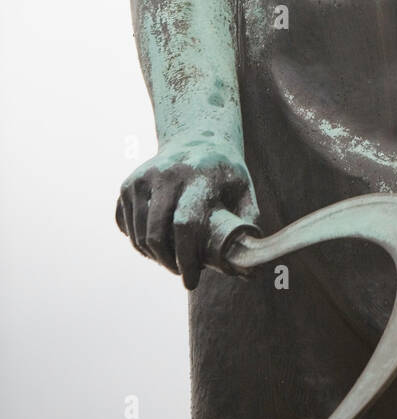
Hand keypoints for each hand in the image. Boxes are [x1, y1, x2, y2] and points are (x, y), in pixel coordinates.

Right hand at [115, 131, 258, 288]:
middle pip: (156, 234)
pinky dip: (138, 241)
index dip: (187, 259)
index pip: (185, 224)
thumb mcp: (243, 191)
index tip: (192, 281)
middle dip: (168, 263)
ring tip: (172, 259)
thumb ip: (246, 225)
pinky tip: (158, 241)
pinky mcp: (128, 184)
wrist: (197, 138)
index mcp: (198, 176)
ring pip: (138, 235)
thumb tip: (248, 266)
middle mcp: (165, 174)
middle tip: (182, 272)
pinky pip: (125, 226)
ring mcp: (142, 178)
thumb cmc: (224, 173)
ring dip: (153, 256)